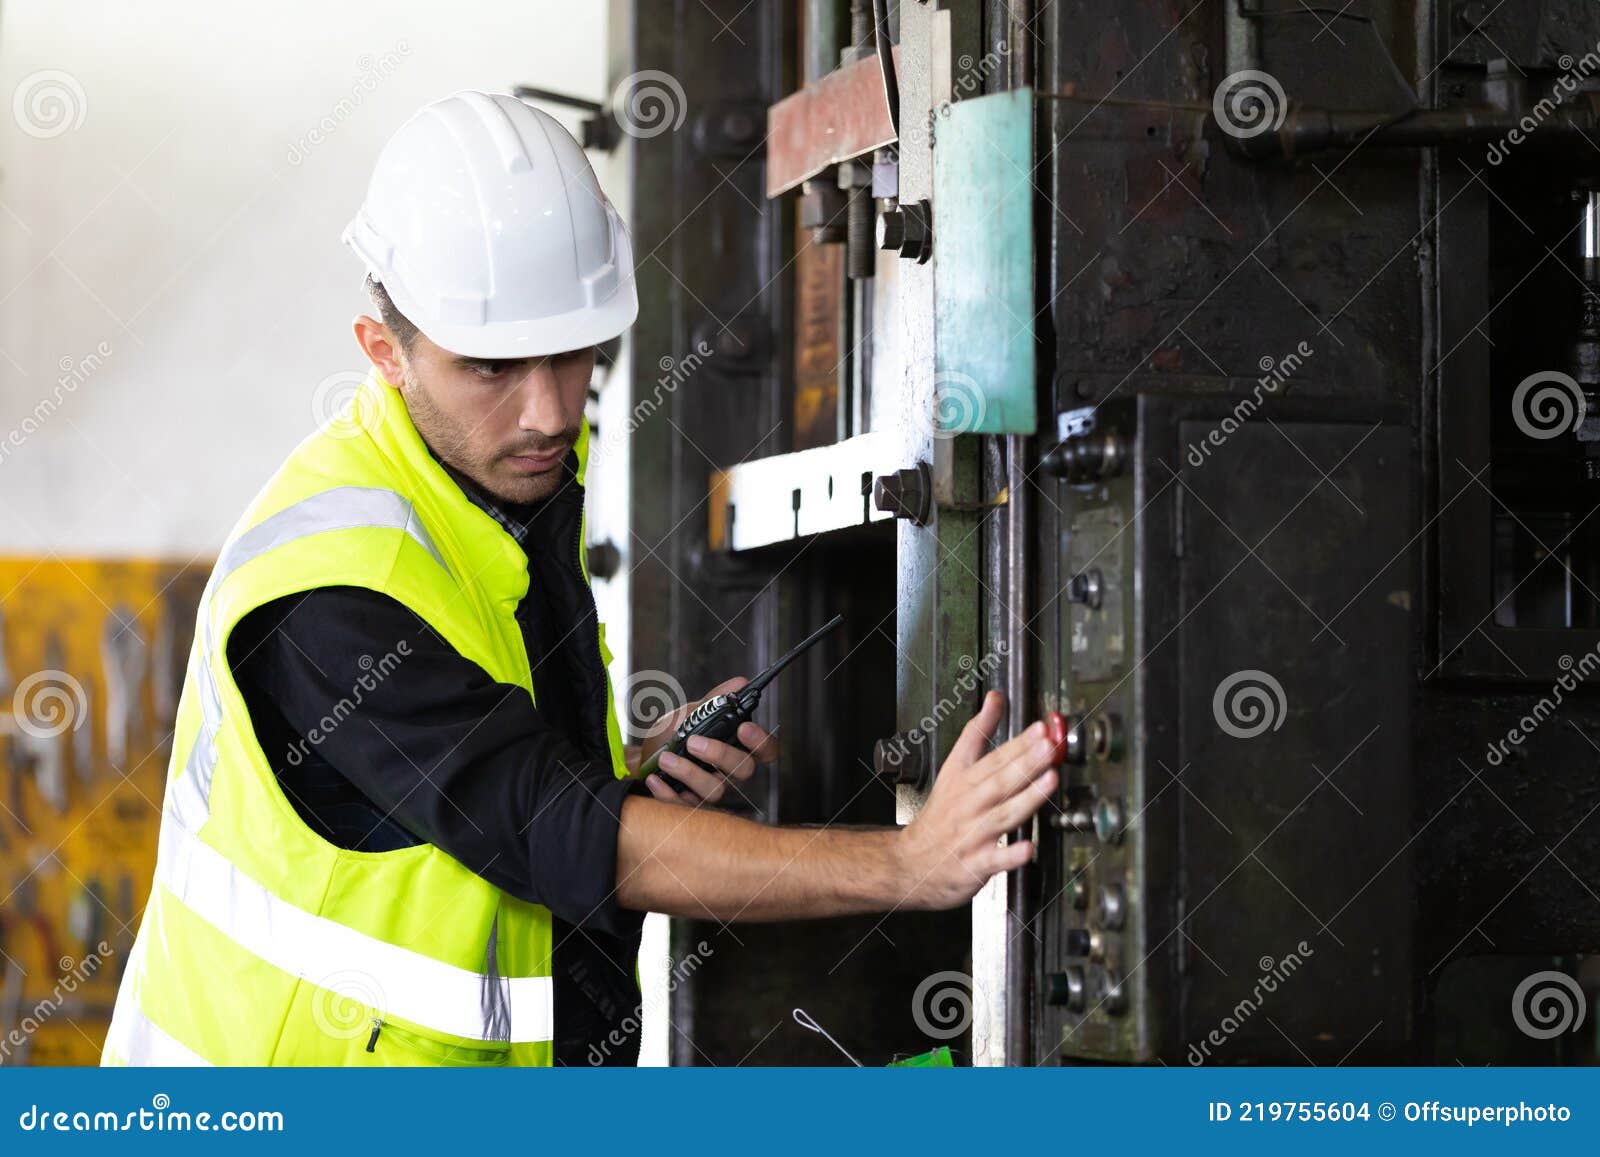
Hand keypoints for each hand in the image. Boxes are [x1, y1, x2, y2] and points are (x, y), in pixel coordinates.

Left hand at [640, 677, 778, 806]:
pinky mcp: (689, 806)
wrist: (644, 757)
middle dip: (720, 754)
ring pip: (715, 791)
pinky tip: (654, 778)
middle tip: (693, 741)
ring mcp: (711, 791)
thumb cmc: (674, 736)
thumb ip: (715, 702)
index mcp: (738, 748)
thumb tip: (739, 683)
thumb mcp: (691, 714)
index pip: (766, 750)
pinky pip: (684, 807)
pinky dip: (668, 793)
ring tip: (665, 758)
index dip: (761, 742)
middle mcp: (730, 773)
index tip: (744, 728)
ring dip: (689, 772)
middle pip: (743, 770)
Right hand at [894, 690, 1058, 909]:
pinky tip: (1029, 847)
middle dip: (1025, 763)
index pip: (991, 756)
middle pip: (998, 780)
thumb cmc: (941, 813)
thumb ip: (977, 732)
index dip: (1016, 742)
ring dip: (1027, 798)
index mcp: (962, 779)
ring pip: (1002, 814)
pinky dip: (1011, 855)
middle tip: (1049, 748)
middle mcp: (968, 804)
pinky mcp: (975, 864)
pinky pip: (995, 860)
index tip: (1039, 729)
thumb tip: (996, 699)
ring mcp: (972, 834)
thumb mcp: (953, 767)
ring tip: (1050, 781)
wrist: (913, 861)